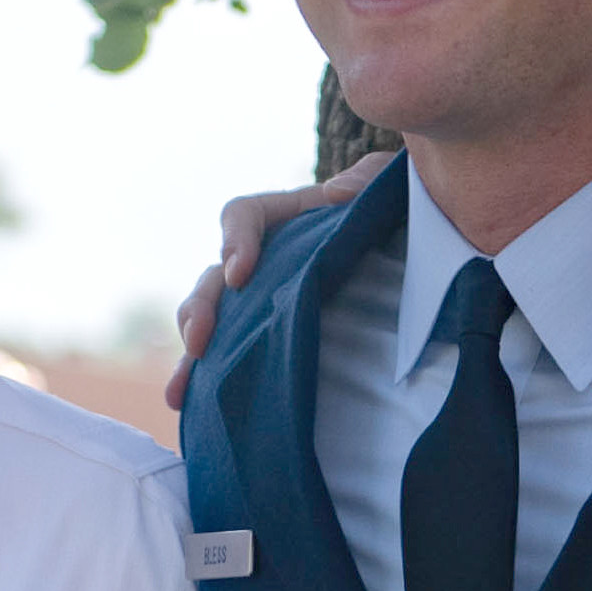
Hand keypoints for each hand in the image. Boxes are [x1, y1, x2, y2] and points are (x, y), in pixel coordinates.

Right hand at [164, 151, 392, 409]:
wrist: (410, 253)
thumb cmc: (393, 213)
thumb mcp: (384, 187)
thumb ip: (367, 181)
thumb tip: (338, 195)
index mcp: (287, 219)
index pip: (244, 216)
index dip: (235, 241)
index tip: (242, 274)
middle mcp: (265, 261)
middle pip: (215, 280)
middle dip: (201, 310)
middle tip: (200, 341)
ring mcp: (264, 303)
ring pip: (212, 324)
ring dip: (192, 356)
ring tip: (182, 390)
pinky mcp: (270, 339)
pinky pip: (230, 359)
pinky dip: (205, 382)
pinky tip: (190, 409)